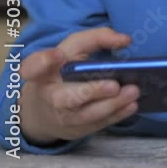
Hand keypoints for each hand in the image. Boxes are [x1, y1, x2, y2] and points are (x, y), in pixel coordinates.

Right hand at [19, 28, 139, 144]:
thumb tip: (124, 40)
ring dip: (111, 105)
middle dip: (91, 92)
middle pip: (66, 98)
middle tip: (114, 85)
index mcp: (43, 72)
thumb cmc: (65, 72)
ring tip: (133, 92)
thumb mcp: (74, 49)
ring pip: (86, 115)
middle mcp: (50, 96)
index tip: (57, 55)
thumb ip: (97, 38)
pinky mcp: (78, 129)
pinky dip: (117, 115)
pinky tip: (132, 105)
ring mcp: (63, 117)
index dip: (43, 61)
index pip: (34, 67)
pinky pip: (98, 124)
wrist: (47, 108)